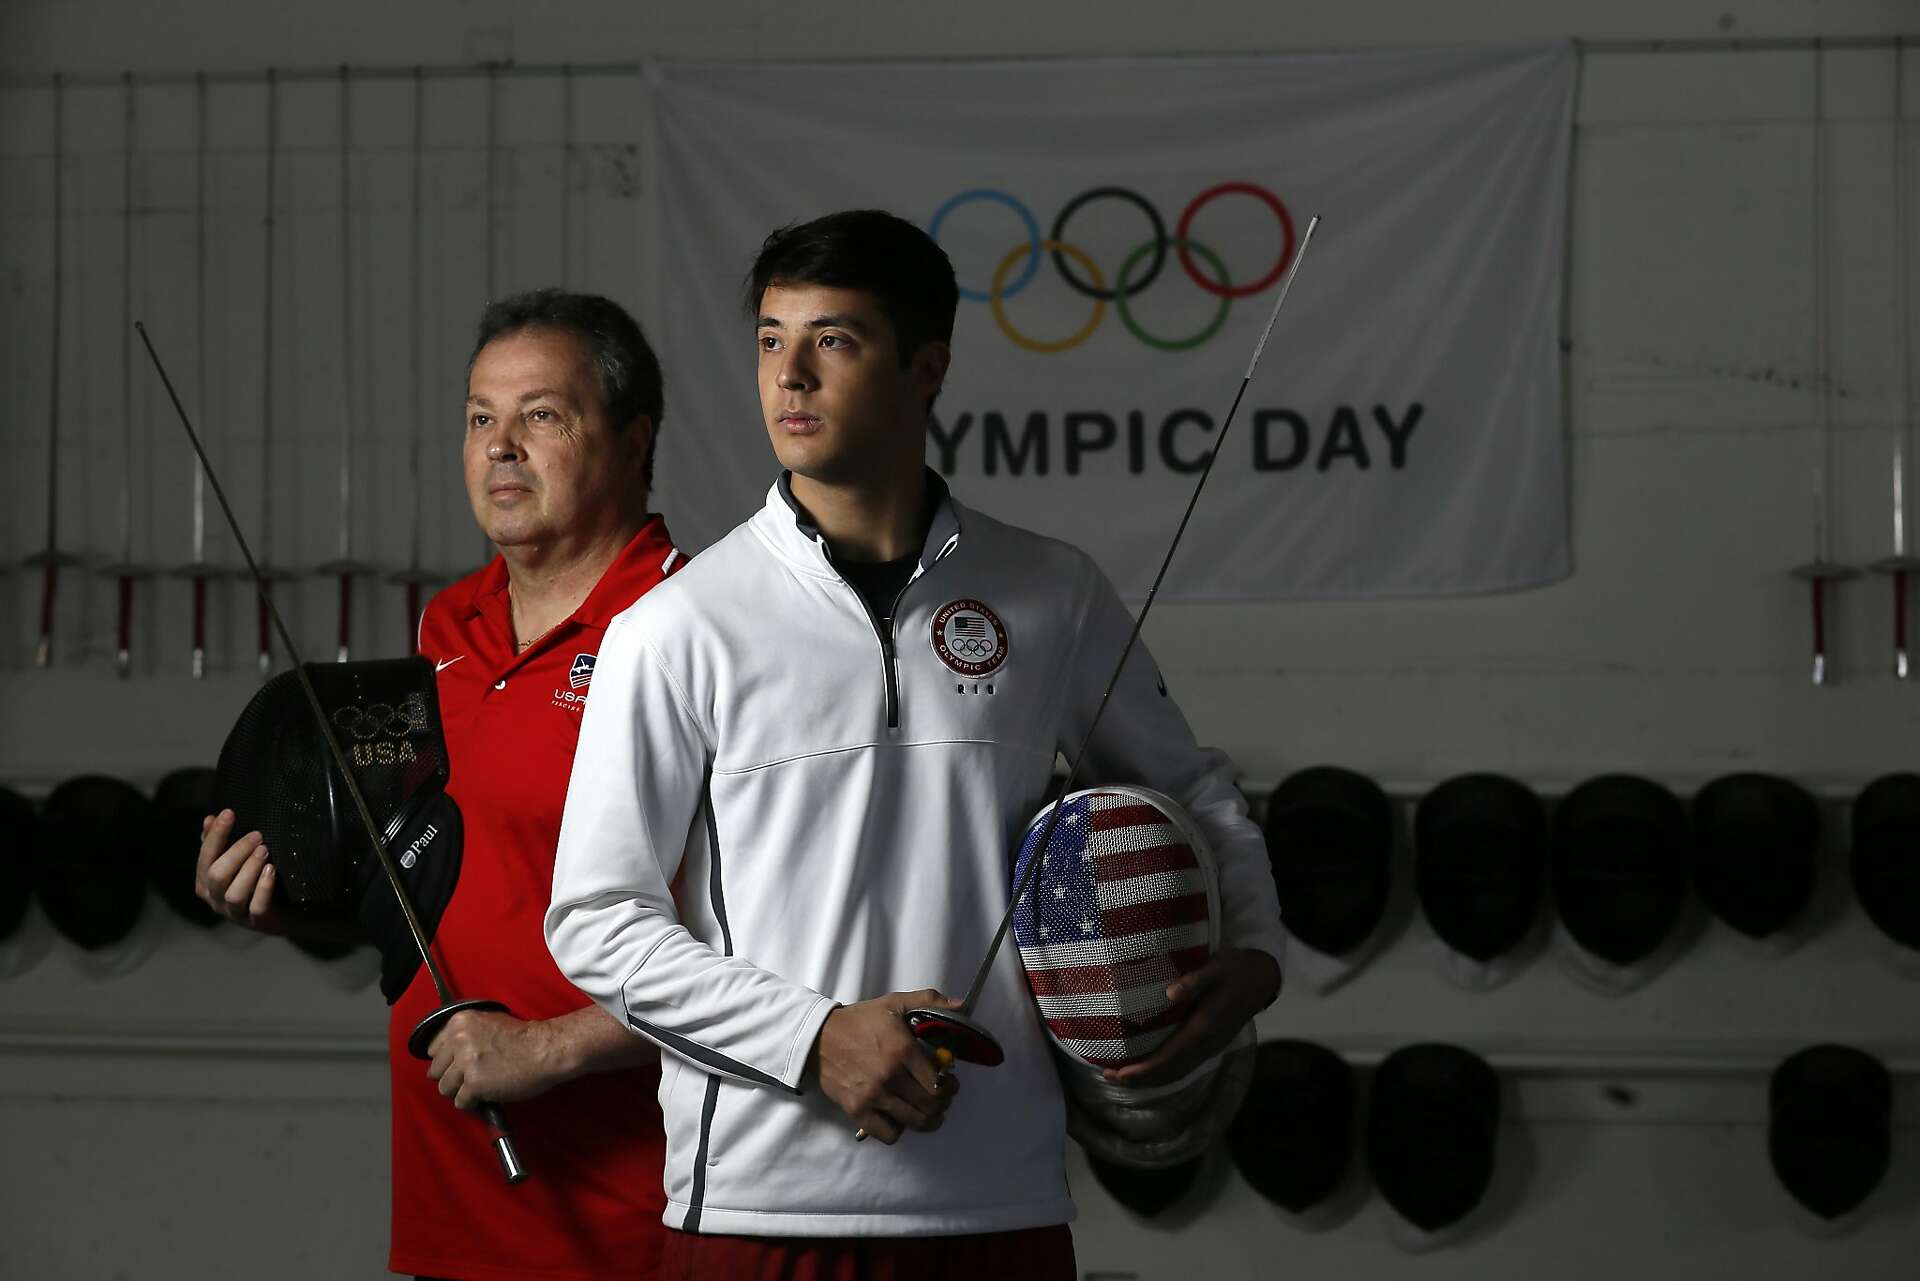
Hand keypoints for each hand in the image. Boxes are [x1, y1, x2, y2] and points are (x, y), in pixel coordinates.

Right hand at [194, 809, 281, 931]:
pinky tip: (271, 870)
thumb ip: (218, 844)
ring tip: (264, 850)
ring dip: (249, 868)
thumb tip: (210, 818)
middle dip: (236, 852)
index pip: (204, 857)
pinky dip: (263, 887)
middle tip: (257, 835)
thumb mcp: (232, 863)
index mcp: (205, 883)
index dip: (215, 835)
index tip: (229, 813)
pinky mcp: (257, 921)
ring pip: (234, 893)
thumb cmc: (250, 883)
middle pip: (217, 876)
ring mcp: (235, 913)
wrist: (280, 914)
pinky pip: (257, 907)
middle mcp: (215, 900)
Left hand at [426, 1010, 571, 1110]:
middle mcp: (458, 1041)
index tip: (458, 1064)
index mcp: (460, 1022)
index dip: (447, 1060)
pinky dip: (472, 1103)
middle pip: (436, 1071)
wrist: (545, 1049)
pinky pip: (461, 1102)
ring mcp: (466, 1063)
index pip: (433, 1049)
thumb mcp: (489, 1021)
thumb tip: (448, 1053)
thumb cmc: (523, 1037)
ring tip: (478, 1088)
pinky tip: (485, 1096)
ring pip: (445, 1088)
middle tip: (470, 1078)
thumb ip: (466, 1033)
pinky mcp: (475, 1084)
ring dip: (460, 1091)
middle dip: (452, 1077)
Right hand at [809, 989, 962, 1144]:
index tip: (949, 1082)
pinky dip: (899, 1130)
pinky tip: (899, 1116)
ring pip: (915, 1123)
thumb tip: (962, 1005)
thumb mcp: (895, 1003)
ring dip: (928, 1121)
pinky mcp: (857, 1111)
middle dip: (943, 1104)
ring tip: (927, 1112)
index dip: (950, 1086)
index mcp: (902, 1050)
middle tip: (941, 1098)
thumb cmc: (861, 1021)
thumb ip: (930, 1001)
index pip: (939, 1083)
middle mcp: (889, 1076)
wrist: (819, 1037)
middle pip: (931, 1106)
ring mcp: (872, 1096)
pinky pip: (888, 1134)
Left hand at [1105, 948, 1280, 1088]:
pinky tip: (1149, 1065)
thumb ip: (1194, 981)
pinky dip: (1162, 1070)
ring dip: (1149, 1077)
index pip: (1169, 1058)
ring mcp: (1210, 1047)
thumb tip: (1171, 993)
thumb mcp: (1215, 968)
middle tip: (1108, 1076)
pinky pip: (1183, 1065)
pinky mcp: (1211, 1044)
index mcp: (1204, 1028)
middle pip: (1169, 1071)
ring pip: (1177, 1071)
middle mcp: (1207, 1044)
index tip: (1119, 1074)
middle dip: (1139, 1078)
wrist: (1263, 978)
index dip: (1144, 1070)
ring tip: (1121, 1075)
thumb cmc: (1235, 969)